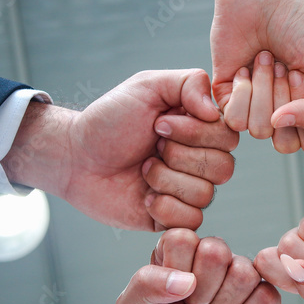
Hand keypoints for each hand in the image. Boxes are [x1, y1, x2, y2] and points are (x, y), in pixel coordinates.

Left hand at [1, 69, 237, 230]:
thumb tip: (216, 111)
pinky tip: (143, 196)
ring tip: (142, 170)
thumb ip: (190, 83)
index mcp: (200, 129)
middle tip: (151, 148)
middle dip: (179, 157)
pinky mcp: (172, 218)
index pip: (228, 137)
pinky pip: (190, 221)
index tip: (159, 124)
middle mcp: (199, 160)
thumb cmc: (109, 120)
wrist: (75, 157)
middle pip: (224, 168)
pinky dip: (164, 207)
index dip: (197, 133)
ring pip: (205, 195)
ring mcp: (187, 191)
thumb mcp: (147, 86)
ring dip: (166, 180)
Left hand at [113, 229, 280, 303]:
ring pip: (244, 271)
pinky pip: (267, 295)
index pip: (182, 237)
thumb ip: (144, 284)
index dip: (176, 269)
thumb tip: (187, 279)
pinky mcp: (265, 302)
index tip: (170, 297)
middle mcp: (211, 262)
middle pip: (216, 249)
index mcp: (177, 256)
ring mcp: (240, 280)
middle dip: (201, 290)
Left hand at [202, 0, 303, 152]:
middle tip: (286, 66)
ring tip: (267, 59)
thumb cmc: (303, 27)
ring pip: (259, 129)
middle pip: (284, 142)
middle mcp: (283, 116)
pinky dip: (242, 90)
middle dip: (287, 100)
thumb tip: (281, 126)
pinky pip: (233, 120)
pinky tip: (245, 66)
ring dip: (265, 88)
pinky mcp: (226, 100)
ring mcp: (254, 110)